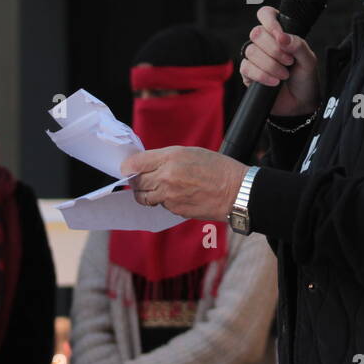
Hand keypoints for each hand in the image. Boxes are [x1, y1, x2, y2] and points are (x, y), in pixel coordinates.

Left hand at [120, 146, 244, 220]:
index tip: (128, 168)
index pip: (135, 163)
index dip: (128, 167)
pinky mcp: (175, 210)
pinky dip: (163, 202)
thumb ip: (165, 158)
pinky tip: (175, 196)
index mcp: (171, 157)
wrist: (236, 191)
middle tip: (140, 180)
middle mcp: (167, 176)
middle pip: (137, 182)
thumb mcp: (191, 152)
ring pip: (144, 197)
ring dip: (146, 194)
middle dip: (136, 181)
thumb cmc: (218, 168)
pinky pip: (160, 206)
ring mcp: (170, 195)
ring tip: (155, 189)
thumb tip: (145, 166)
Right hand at [241, 5, 319, 116]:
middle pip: (256, 33)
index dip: (270, 22)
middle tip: (289, 61)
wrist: (301, 104)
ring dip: (271, 65)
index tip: (280, 36)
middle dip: (274, 50)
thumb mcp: (309, 60)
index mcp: (278, 33)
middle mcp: (264, 43)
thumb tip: (281, 37)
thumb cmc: (305, 78)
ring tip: (284, 75)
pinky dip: (262, 75)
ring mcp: (254, 58)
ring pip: (251, 51)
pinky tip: (274, 82)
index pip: (266, 14)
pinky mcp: (248, 74)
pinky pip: (246, 68)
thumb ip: (298, 45)